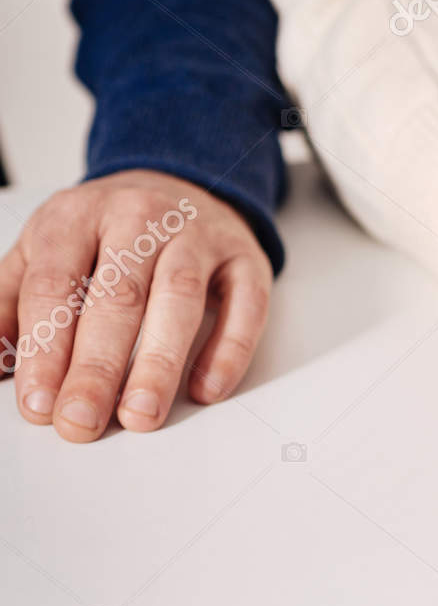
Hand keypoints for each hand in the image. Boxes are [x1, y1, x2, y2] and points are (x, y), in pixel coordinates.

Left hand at [0, 170, 271, 440]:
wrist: (181, 185)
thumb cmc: (108, 232)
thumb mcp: (45, 251)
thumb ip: (10, 304)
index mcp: (77, 217)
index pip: (55, 286)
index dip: (45, 347)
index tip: (39, 402)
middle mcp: (139, 219)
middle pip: (117, 297)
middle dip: (97, 366)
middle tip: (82, 419)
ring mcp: (198, 237)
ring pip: (180, 298)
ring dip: (159, 362)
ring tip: (141, 413)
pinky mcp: (246, 259)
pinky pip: (245, 305)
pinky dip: (229, 350)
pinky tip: (206, 389)